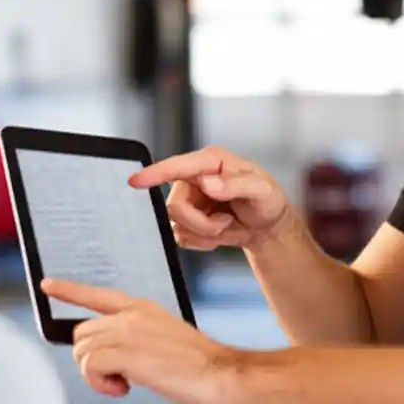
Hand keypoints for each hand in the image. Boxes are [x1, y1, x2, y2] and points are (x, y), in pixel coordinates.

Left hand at [41, 278, 238, 402]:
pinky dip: (100, 383)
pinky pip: (90, 366)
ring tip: (124, 382)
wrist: (216, 372)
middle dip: (89, 358)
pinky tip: (123, 388)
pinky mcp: (125, 351)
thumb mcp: (161, 338)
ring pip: (83, 351)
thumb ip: (133, 336)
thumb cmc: (194, 363)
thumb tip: (106, 353)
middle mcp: (132, 315)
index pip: (98, 294)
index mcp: (142, 308)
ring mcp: (128, 331)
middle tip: (116, 376)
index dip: (69, 290)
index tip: (47, 284)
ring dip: (96, 374)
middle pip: (82, 332)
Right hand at [130, 146, 291, 251]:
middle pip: (175, 206)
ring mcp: (188, 200)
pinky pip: (180, 237)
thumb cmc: (267, 200)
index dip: (156, 173)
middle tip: (226, 221)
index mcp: (211, 162)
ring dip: (205, 232)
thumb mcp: (262, 190)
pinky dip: (201, 242)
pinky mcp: (186, 220)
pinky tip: (219, 233)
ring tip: (226, 224)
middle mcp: (195, 178)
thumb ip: (238, 184)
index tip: (135, 180)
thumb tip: (209, 183)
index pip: (177, 166)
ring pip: (177, 224)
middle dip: (202, 222)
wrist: (267, 226)